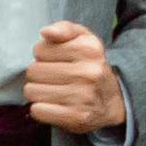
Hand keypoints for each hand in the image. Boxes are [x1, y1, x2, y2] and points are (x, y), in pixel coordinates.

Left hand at [20, 18, 127, 136]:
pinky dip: (41, 109)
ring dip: (38, 92)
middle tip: (54, 79)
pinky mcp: (75, 117)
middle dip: (39, 75)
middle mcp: (88, 72)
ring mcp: (82, 97)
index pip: (39, 49)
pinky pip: (37, 111)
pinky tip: (53, 106)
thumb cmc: (90, 66)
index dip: (44, 56)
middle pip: (33, 71)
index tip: (57, 61)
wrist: (113, 101)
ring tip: (53, 91)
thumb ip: (64, 28)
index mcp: (89, 49)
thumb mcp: (83, 39)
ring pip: (32, 91)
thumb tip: (45, 32)